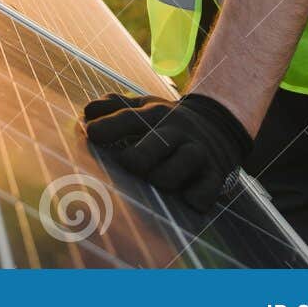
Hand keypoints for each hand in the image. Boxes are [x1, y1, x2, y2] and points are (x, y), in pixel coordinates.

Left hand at [81, 92, 253, 211]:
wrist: (219, 125)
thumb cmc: (167, 122)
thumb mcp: (145, 107)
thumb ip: (116, 107)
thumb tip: (88, 111)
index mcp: (155, 113)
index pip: (129, 118)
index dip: (110, 126)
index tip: (91, 134)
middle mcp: (177, 130)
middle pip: (157, 142)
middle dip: (139, 156)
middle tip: (128, 163)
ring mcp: (197, 151)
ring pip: (183, 163)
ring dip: (166, 176)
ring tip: (155, 181)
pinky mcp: (215, 173)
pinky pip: (208, 187)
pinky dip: (197, 196)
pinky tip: (186, 199)